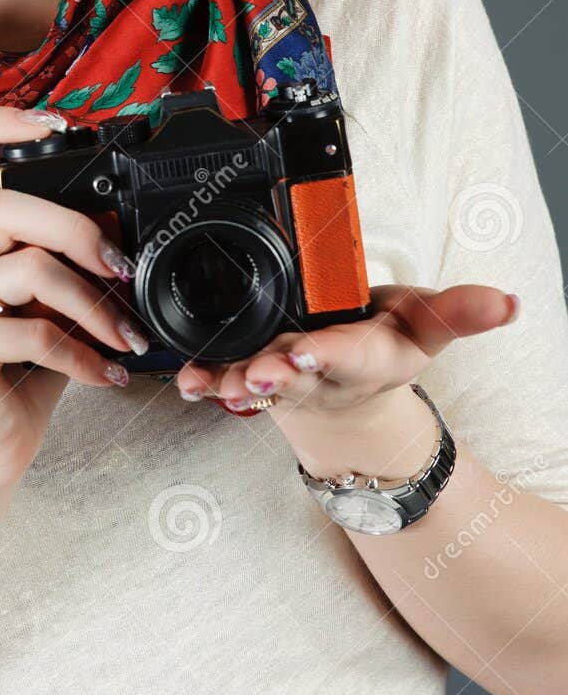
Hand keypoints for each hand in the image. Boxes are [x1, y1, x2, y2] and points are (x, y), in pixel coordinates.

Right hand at [0, 105, 148, 490]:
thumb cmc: (18, 374)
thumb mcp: (48, 306)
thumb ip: (65, 262)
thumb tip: (118, 220)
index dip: (0, 125)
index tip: (58, 122)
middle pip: (5, 205)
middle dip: (78, 229)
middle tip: (120, 268)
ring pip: (30, 270)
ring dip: (95, 305)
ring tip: (126, 336)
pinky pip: (35, 334)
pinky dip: (83, 356)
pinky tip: (105, 375)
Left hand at [174, 283, 519, 426]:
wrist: (349, 391)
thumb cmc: (385, 345)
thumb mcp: (426, 327)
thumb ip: (461, 311)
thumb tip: (510, 303)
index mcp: (362, 358)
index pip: (346, 356)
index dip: (325, 356)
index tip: (304, 351)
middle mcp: (316, 374)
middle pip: (292, 376)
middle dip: (273, 376)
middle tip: (256, 374)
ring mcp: (279, 379)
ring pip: (253, 384)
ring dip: (232, 383)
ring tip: (215, 383)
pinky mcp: (249, 375)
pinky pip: (221, 380)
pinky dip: (202, 382)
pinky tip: (184, 380)